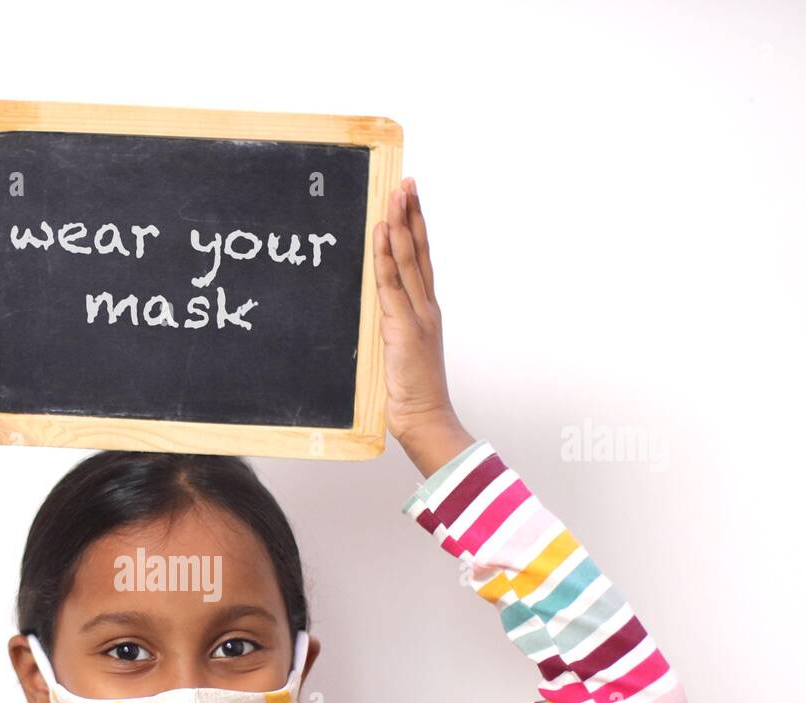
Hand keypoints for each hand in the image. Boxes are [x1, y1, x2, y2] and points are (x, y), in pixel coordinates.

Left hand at [372, 177, 456, 444]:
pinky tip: (381, 232)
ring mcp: (417, 315)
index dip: (416, 229)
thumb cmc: (413, 393)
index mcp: (426, 312)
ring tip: (395, 194)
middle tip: (406, 182)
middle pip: (419, 252)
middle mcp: (425, 308)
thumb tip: (379, 318)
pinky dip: (385, 255)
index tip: (411, 200)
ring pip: (407, 260)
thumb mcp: (401, 354)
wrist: (425, 417)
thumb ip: (393, 331)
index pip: (421, 261)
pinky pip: (391, 283)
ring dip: (400, 224)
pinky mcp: (403, 327)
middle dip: (412, 214)